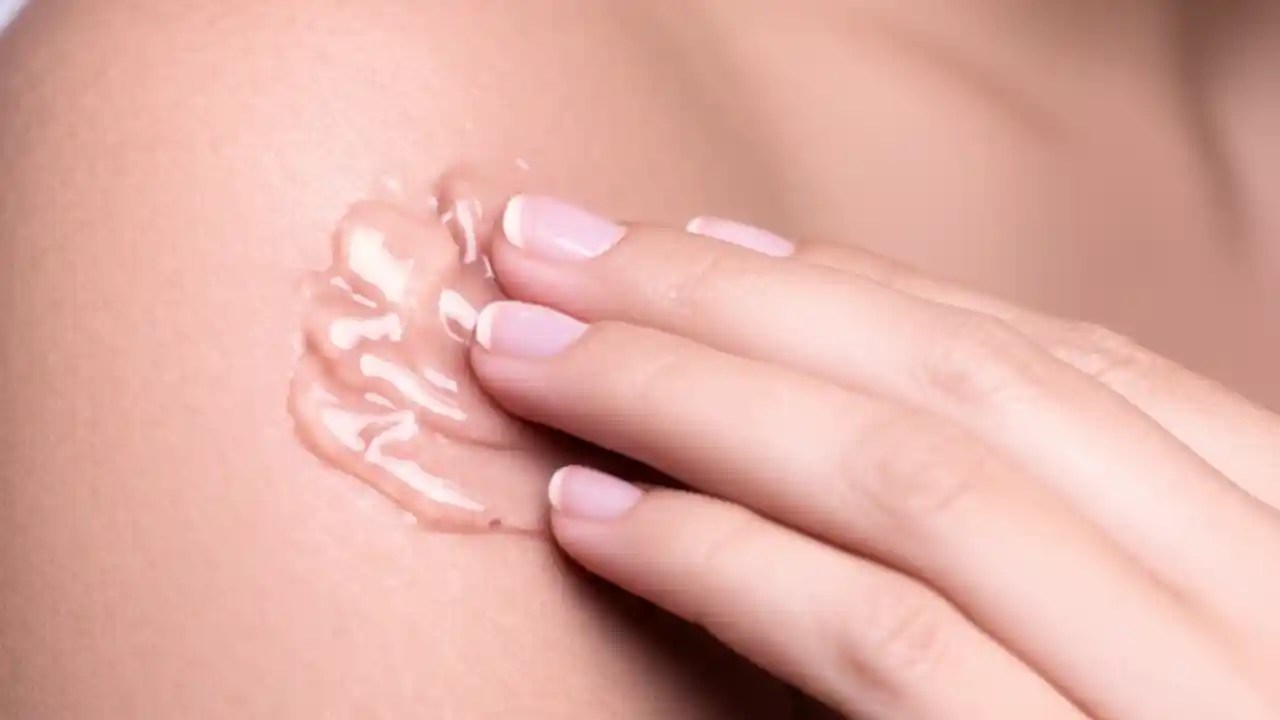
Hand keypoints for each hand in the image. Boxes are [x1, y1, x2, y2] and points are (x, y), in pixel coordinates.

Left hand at [468, 195, 1279, 718]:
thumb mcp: (1125, 637)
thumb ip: (1029, 548)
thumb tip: (818, 420)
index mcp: (1279, 547)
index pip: (1063, 371)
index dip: (864, 288)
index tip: (696, 240)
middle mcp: (1264, 606)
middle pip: (965, 388)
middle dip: (733, 300)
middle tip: (554, 247)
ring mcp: (1197, 703)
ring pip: (916, 484)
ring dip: (688, 397)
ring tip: (528, 353)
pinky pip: (886, 645)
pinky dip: (724, 561)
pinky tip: (592, 515)